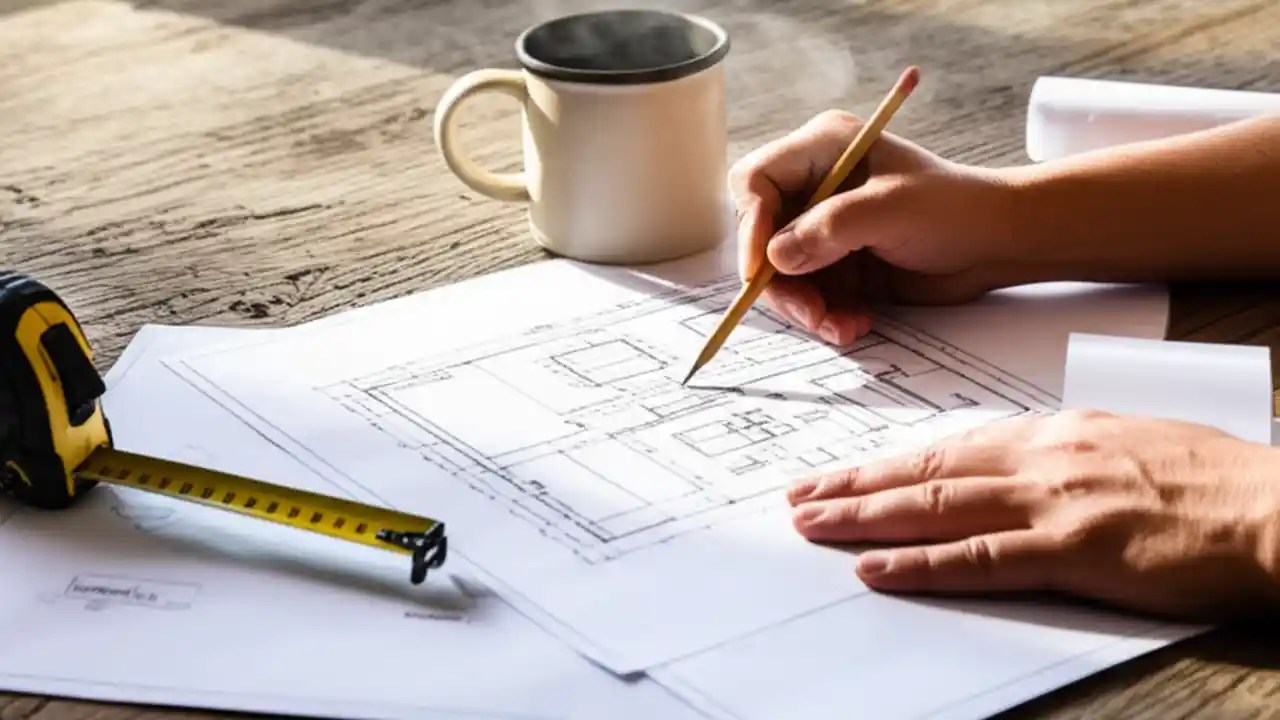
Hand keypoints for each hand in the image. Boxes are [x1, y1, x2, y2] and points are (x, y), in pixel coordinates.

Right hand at [730, 110, 1030, 345]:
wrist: (997, 242)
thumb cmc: (954, 208)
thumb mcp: (892, 210)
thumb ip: (830, 229)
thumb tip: (775, 257)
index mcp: (822, 149)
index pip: (757, 182)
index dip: (752, 225)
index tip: (763, 269)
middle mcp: (815, 185)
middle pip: (761, 236)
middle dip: (781, 281)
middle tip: (811, 312)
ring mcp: (824, 226)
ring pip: (781, 274)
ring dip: (806, 307)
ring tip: (842, 325)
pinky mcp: (836, 262)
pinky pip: (808, 294)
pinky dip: (826, 315)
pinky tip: (856, 322)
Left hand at [786, 409, 1279, 618]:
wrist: (1273, 509)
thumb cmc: (1214, 480)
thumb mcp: (1129, 443)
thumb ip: (1066, 454)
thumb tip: (1020, 464)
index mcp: (1056, 433)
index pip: (951, 445)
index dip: (889, 461)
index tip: (846, 471)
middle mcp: (1042, 458)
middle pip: (927, 470)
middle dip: (857, 484)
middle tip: (801, 494)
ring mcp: (1054, 503)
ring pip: (936, 507)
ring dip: (866, 517)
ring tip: (812, 524)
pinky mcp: (1073, 551)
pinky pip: (979, 560)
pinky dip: (921, 565)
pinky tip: (877, 569)